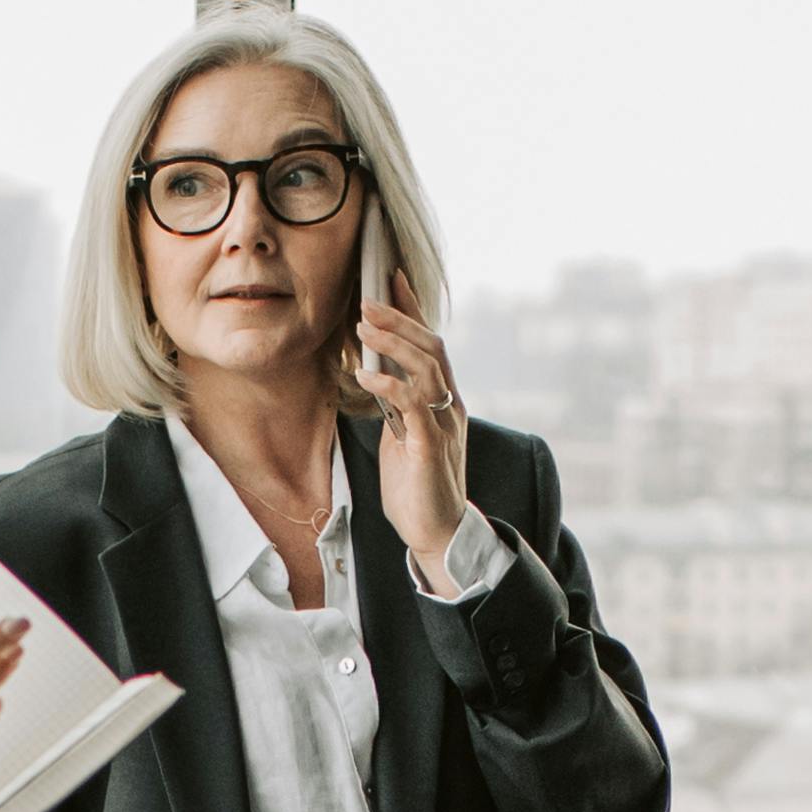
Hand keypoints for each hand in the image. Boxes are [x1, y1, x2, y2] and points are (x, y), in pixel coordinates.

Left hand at [347, 253, 475, 568]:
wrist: (437, 533)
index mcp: (443, 401)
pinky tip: (365, 374)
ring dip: (393, 343)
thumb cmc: (417, 487)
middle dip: (398, 319)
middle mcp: (448, 406)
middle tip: (365, 300)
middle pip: (430, 346)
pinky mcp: (430, 447)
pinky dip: (389, 385)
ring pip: (425, 368)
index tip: (391, 278)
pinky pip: (413, 405)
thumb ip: (398, 405)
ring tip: (362, 327)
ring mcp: (443, 425)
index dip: (413, 310)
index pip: (431, 344)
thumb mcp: (404, 436)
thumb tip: (378, 375)